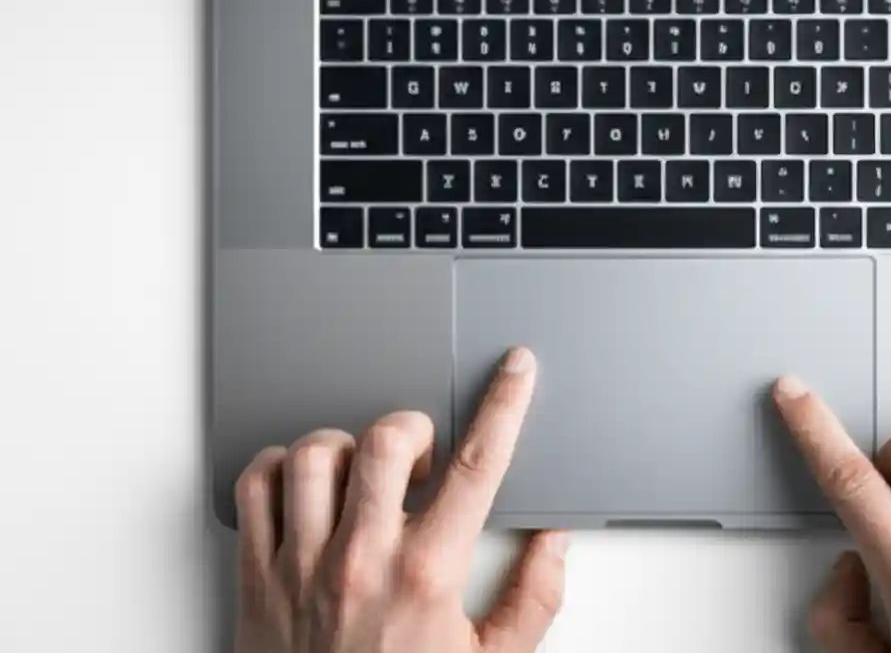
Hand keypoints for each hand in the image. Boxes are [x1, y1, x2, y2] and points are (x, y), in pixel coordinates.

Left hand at [234, 348, 565, 652]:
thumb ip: (533, 600)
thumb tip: (553, 544)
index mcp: (427, 576)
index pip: (477, 466)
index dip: (505, 406)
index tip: (516, 371)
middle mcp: (362, 560)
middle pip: (388, 441)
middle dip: (417, 429)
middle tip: (424, 457)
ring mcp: (302, 564)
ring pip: (317, 454)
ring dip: (349, 447)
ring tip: (365, 474)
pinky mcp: (255, 577)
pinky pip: (256, 486)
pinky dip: (280, 468)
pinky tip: (307, 486)